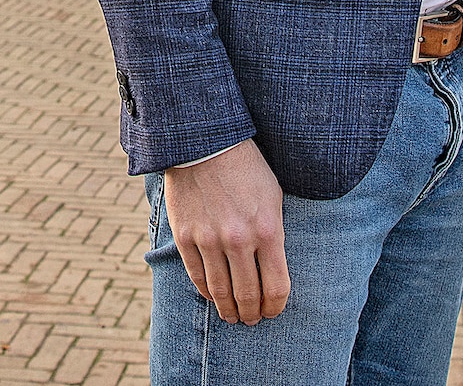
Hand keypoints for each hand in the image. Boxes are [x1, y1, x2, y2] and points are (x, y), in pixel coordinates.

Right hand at [161, 139, 289, 323]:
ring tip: (233, 316)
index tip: (273, 312)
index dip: (276, 307)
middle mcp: (239, 239)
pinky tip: (214, 297)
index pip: (277, 288)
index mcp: (267, 230)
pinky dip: (207, 293)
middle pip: (248, 296)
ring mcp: (209, 239)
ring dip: (229, 311)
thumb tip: (273, 271)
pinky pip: (197, 277)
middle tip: (252, 320)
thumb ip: (273, 234)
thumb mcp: (273, 197)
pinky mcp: (185, 236)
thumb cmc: (246, 168)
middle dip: (252, 314)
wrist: (204, 143)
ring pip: (221, 292)